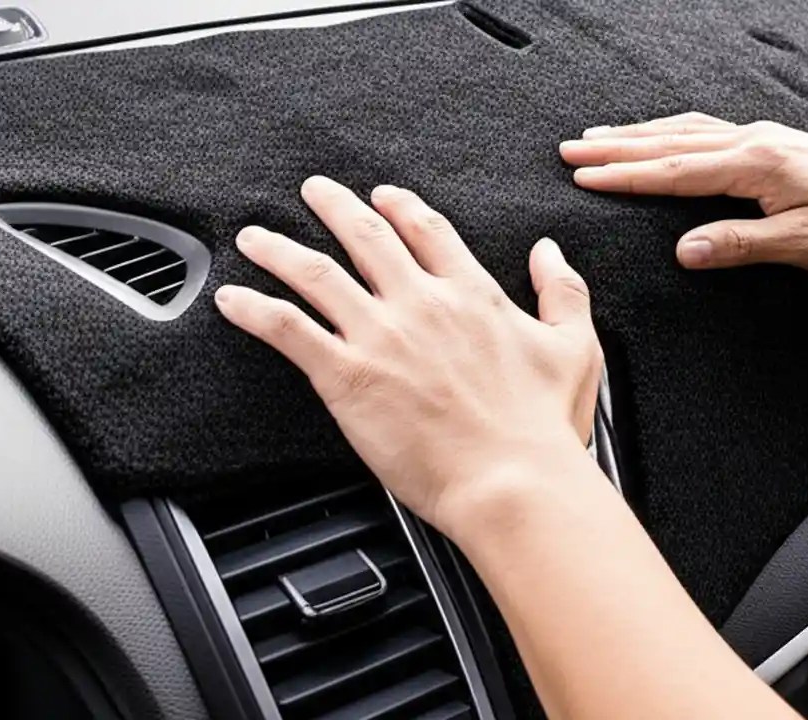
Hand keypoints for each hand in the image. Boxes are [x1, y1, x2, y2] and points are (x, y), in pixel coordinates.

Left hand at [215, 177, 602, 533]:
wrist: (512, 480)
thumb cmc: (542, 428)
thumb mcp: (575, 348)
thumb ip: (563, 292)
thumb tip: (549, 253)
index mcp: (472, 295)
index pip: (428, 232)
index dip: (402, 207)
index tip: (385, 197)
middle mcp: (421, 304)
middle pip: (365, 236)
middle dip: (333, 206)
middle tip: (314, 191)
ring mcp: (380, 336)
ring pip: (316, 273)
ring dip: (280, 249)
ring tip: (256, 237)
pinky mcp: (346, 376)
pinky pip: (288, 330)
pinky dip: (255, 309)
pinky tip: (232, 299)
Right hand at [560, 112, 807, 271]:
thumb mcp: (802, 244)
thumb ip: (741, 244)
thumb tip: (686, 249)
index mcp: (753, 165)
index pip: (673, 172)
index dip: (625, 176)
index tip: (585, 176)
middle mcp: (750, 141)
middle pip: (667, 143)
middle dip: (615, 148)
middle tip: (569, 150)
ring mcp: (757, 136)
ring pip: (681, 130)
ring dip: (635, 135)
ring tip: (596, 138)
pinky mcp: (766, 140)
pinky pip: (702, 129)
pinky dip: (667, 130)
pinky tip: (656, 134)